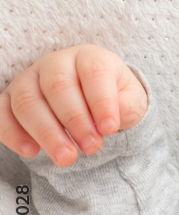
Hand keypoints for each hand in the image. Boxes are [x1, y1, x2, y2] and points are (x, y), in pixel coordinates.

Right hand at [0, 45, 148, 166]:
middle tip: (91, 148)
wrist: (94, 98)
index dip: (102, 102)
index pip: (94, 72)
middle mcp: (56, 63)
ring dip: (46, 132)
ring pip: (28, 101)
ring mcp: (30, 78)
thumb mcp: (130, 99)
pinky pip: (2, 112)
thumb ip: (126, 106)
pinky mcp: (10, 98)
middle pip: (58, 87)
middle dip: (75, 121)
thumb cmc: (114, 97)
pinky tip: (31, 151)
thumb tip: (109, 122)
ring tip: (66, 157)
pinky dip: (12, 133)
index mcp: (90, 57)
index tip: (110, 129)